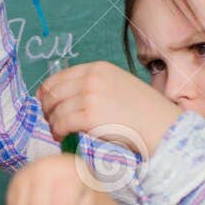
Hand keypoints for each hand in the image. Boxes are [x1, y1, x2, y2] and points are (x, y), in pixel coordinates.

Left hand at [37, 62, 180, 158]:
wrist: (160, 125)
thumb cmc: (143, 112)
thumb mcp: (118, 85)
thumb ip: (95, 86)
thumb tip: (68, 97)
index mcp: (98, 68)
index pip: (60, 77)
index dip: (47, 91)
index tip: (45, 103)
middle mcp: (92, 78)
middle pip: (54, 92)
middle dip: (48, 108)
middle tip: (51, 121)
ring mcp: (90, 96)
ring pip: (55, 110)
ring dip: (52, 122)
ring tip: (57, 131)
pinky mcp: (89, 116)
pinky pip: (61, 123)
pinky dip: (57, 131)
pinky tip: (61, 136)